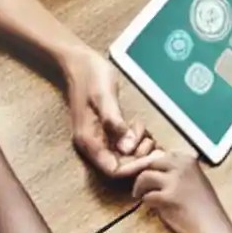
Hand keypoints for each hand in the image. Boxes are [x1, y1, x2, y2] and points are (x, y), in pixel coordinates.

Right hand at [66, 51, 155, 177]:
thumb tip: (128, 147)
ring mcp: (98, 139)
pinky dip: (134, 140)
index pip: (114, 170)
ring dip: (138, 148)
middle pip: (120, 167)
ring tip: (146, 131)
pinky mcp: (104, 132)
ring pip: (123, 157)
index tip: (152, 154)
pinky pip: (122, 145)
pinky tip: (139, 126)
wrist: (79, 62)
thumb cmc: (91, 76)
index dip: (135, 167)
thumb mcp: (104, 96)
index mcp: (89, 141)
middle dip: (139, 157)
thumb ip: (114, 122)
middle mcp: (92, 146)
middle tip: (152, 140)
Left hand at [131, 150, 231, 232]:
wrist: (212, 228)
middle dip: (142, 174)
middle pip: (150, 163)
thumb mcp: (194, 179)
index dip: (153, 167)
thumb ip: (176, 171)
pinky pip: (147, 196)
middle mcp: (182, 166)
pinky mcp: (168, 197)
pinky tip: (154, 207)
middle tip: (140, 186)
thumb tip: (151, 168)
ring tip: (141, 195)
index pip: (161, 155)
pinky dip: (147, 202)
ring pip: (144, 177)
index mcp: (189, 160)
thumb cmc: (203, 207)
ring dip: (140, 187)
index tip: (150, 175)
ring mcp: (176, 181)